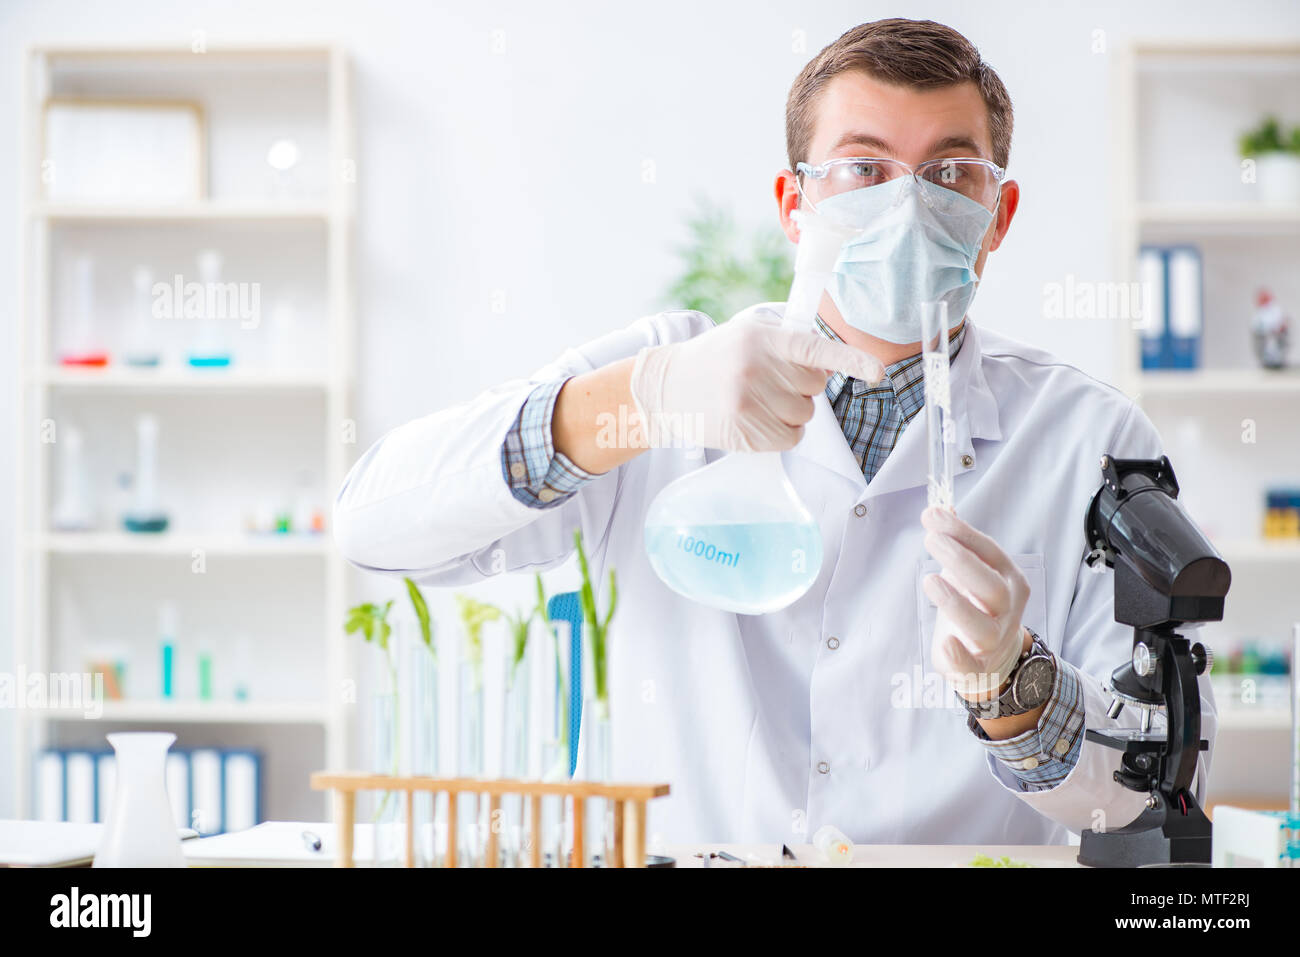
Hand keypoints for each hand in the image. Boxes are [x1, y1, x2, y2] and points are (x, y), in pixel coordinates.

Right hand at [629, 305, 883, 451]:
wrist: (668, 387)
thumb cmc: (717, 358)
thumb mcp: (748, 334)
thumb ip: (788, 341)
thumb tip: (832, 363)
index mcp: (761, 339)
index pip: (813, 350)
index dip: (850, 361)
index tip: (878, 372)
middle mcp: (755, 369)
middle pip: (814, 389)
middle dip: (800, 387)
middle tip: (768, 381)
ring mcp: (748, 403)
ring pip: (804, 417)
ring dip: (789, 412)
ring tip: (756, 400)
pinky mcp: (744, 432)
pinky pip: (790, 439)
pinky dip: (780, 434)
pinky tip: (755, 420)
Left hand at [920, 506, 1028, 697]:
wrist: (994, 658)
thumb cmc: (978, 605)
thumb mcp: (972, 571)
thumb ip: (958, 542)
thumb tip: (940, 506)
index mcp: (1008, 579)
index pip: (989, 552)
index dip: (963, 534)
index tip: (933, 515)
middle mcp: (1006, 609)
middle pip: (991, 586)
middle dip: (962, 561)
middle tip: (931, 540)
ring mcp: (994, 640)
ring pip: (982, 626)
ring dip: (956, 602)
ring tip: (930, 580)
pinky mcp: (977, 668)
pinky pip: (971, 666)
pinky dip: (958, 656)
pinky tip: (944, 643)